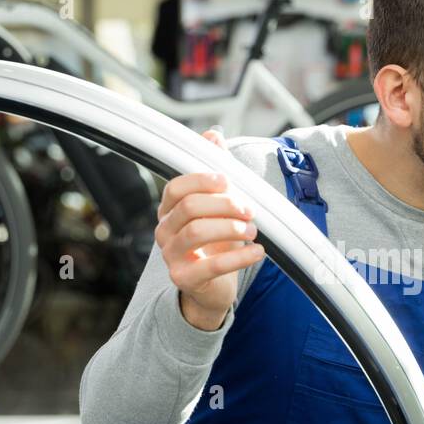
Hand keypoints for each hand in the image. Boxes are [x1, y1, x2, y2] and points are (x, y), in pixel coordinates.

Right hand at [156, 128, 264, 329]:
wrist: (212, 287)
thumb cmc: (215, 242)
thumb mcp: (218, 206)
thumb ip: (215, 172)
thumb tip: (213, 135)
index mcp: (169, 210)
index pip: (176, 187)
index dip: (202, 180)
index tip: (229, 181)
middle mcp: (164, 231)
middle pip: (189, 207)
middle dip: (225, 205)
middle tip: (249, 211)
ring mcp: (170, 256)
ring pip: (196, 232)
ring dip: (231, 228)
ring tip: (253, 231)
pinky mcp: (184, 279)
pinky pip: (212, 266)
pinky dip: (240, 258)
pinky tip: (259, 252)